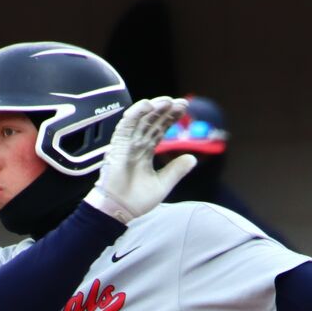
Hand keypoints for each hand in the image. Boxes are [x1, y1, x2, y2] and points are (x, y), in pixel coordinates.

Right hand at [84, 96, 196, 223]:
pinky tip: (147, 105)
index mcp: (146, 151)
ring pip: (141, 120)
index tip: (184, 108)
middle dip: (166, 110)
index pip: (160, 129)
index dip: (171, 118)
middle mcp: (136, 144)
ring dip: (153, 108)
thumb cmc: (136, 200)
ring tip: (168, 101)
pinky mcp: (118, 145)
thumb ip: (176, 170)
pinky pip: (126, 125)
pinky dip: (136, 113)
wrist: (119, 210)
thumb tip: (193, 159)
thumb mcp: (163, 184)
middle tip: (181, 102)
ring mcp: (127, 143)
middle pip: (152, 121)